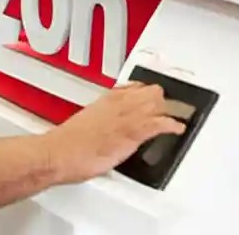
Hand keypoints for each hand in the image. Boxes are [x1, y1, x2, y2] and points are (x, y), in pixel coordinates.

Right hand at [42, 82, 184, 184]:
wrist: (60, 152)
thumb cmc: (68, 143)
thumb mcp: (85, 123)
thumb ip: (101, 119)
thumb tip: (108, 125)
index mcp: (106, 99)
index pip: (134, 86)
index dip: (147, 93)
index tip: (153, 96)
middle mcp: (118, 103)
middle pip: (151, 92)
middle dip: (163, 101)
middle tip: (170, 110)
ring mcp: (126, 116)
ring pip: (158, 103)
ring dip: (170, 111)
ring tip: (177, 117)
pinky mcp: (132, 132)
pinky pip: (160, 123)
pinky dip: (172, 125)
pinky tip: (178, 128)